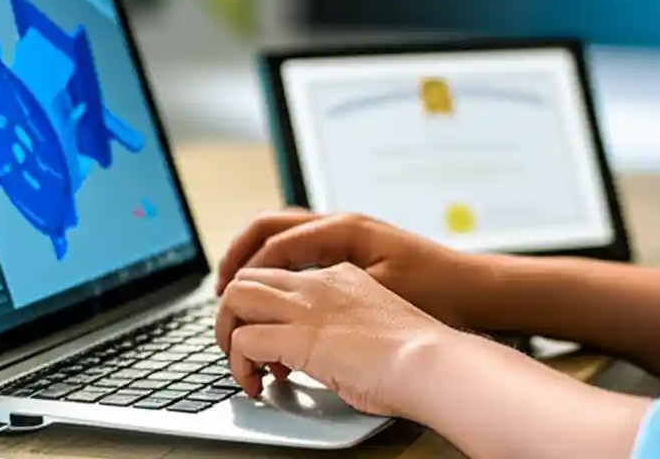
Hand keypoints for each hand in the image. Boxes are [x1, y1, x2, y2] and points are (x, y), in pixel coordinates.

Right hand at [215, 211, 484, 327]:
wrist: (474, 290)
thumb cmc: (436, 291)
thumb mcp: (379, 291)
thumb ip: (330, 292)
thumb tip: (284, 303)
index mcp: (343, 230)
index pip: (275, 243)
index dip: (245, 271)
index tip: (227, 299)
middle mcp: (340, 225)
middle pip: (270, 226)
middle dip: (239, 254)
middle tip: (221, 289)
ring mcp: (345, 235)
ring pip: (284, 234)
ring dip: (257, 258)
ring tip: (237, 290)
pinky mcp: (352, 250)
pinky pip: (302, 248)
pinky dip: (279, 264)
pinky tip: (275, 292)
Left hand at [215, 262, 460, 415]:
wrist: (432, 361)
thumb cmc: (419, 354)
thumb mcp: (377, 324)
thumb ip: (347, 328)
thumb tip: (331, 356)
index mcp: (341, 276)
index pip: (281, 275)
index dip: (265, 306)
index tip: (270, 338)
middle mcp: (318, 284)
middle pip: (248, 276)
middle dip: (233, 313)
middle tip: (242, 348)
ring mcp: (306, 306)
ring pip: (234, 297)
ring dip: (227, 333)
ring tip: (241, 364)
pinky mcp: (297, 336)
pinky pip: (242, 341)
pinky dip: (239, 365)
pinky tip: (257, 384)